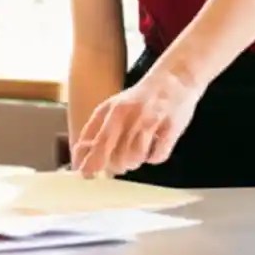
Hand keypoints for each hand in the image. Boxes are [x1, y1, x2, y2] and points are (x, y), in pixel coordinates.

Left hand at [72, 66, 206, 176]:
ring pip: (134, 158)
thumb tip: (80, 157)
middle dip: (113, 166)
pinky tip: (154, 148)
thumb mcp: (112, 108)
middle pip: (113, 155)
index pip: (93, 142)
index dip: (87, 162)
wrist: (173, 79)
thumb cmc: (139, 99)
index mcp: (109, 110)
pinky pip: (157, 156)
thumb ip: (95, 131)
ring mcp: (149, 120)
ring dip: (134, 162)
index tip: (84, 175)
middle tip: (117, 165)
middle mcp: (127, 114)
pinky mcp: (170, 127)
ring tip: (137, 153)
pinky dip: (154, 157)